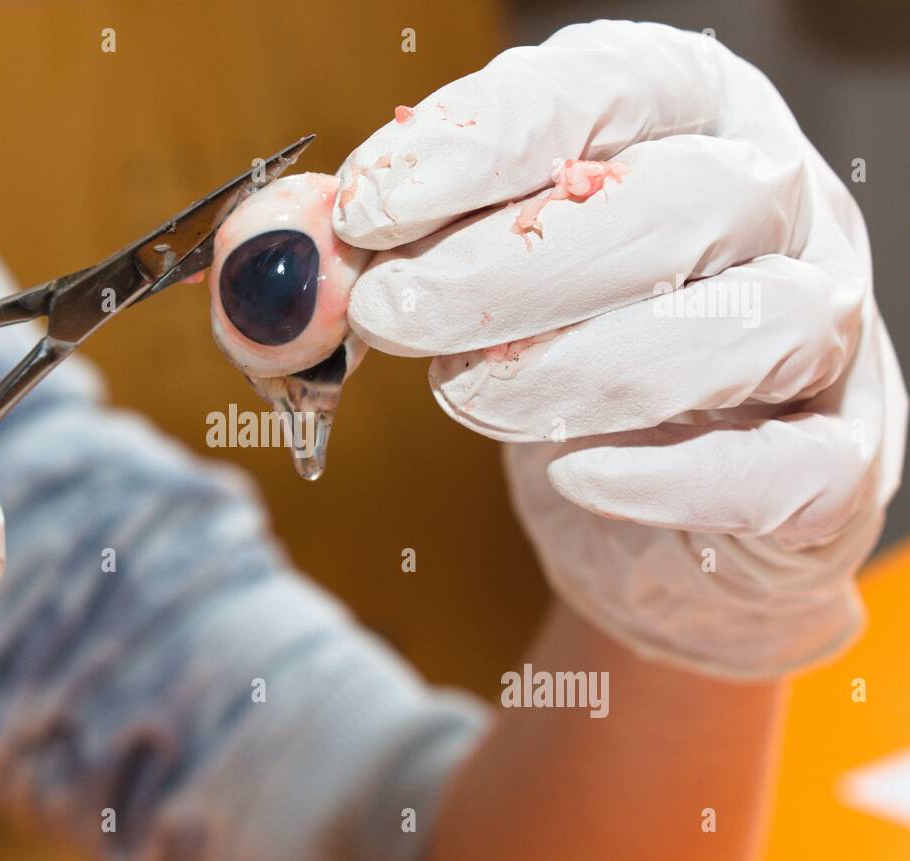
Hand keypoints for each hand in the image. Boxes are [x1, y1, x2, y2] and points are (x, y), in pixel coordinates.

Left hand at [333, 21, 906, 677]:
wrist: (668, 508)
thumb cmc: (572, 363)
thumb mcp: (484, 282)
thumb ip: (397, 255)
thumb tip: (287, 249)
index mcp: (693, 126)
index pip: (611, 88)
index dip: (483, 142)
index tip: (369, 208)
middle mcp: (781, 213)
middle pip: (680, 202)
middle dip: (509, 264)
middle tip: (393, 314)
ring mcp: (829, 340)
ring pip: (746, 326)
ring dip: (577, 366)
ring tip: (466, 396)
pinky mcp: (836, 465)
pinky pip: (781, 465)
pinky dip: (667, 473)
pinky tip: (573, 471)